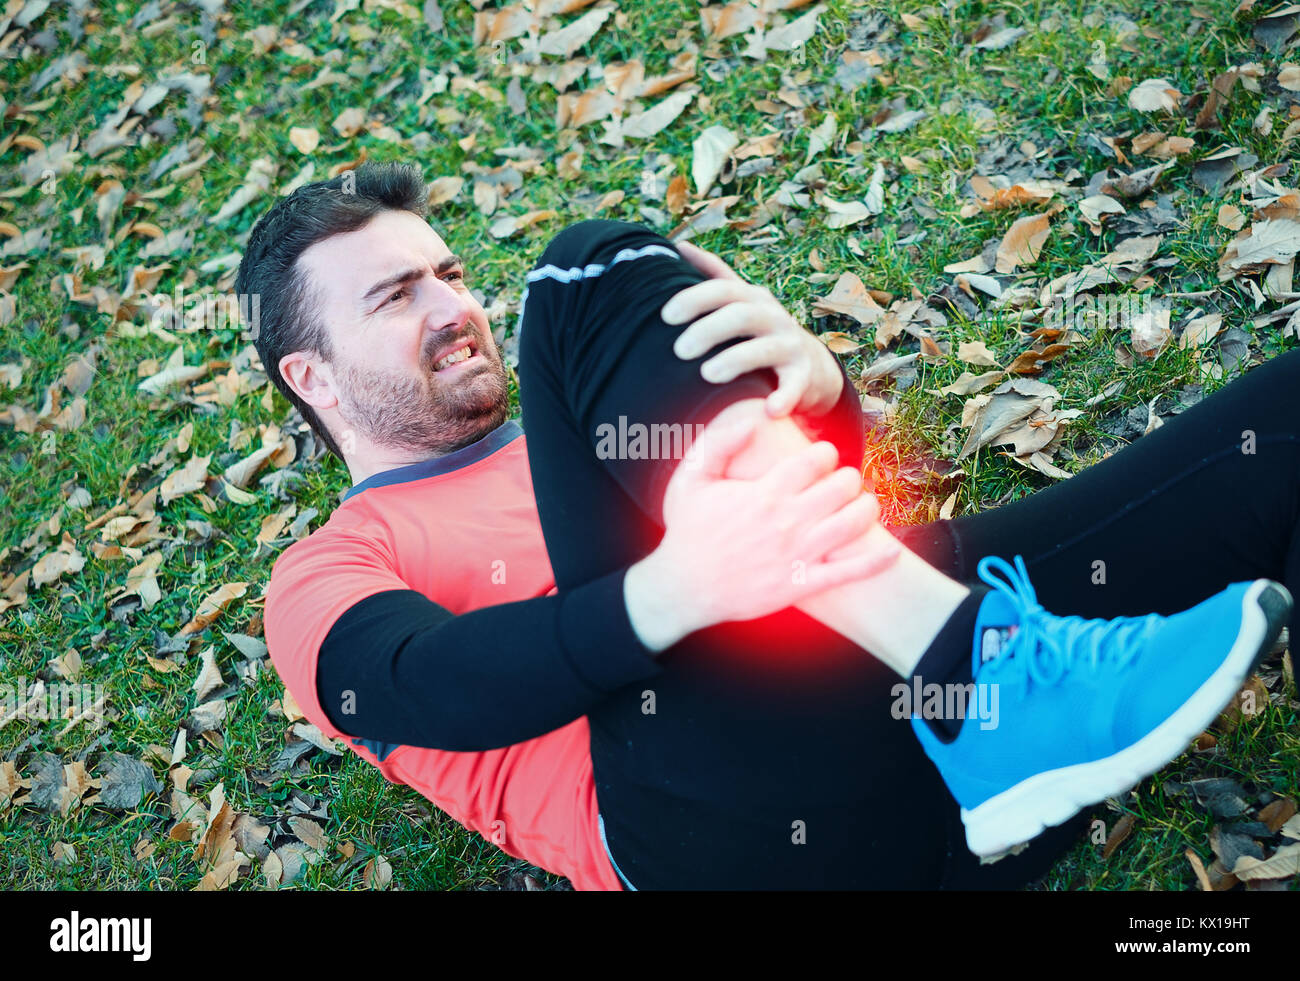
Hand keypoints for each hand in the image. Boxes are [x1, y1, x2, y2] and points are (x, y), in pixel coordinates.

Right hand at [624, 410, 896, 650]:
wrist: (684, 588)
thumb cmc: (687, 532)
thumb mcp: (691, 480)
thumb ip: (718, 444)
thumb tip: (749, 419)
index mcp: (764, 493)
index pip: (815, 460)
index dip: (826, 453)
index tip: (823, 457)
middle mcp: (787, 521)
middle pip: (842, 486)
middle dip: (848, 478)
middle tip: (842, 481)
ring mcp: (798, 554)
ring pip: (853, 522)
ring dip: (865, 508)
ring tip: (859, 505)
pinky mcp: (802, 584)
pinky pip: (849, 572)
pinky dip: (875, 561)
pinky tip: (891, 550)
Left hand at [663, 241, 844, 418]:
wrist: (810, 367)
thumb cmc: (761, 332)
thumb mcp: (742, 301)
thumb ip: (715, 276)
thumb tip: (679, 245)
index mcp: (752, 299)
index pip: (723, 289)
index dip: (695, 298)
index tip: (666, 315)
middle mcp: (773, 317)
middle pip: (741, 315)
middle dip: (708, 330)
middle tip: (679, 350)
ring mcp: (790, 346)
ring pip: (763, 349)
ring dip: (735, 360)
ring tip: (708, 375)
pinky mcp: (804, 376)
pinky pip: (795, 386)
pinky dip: (784, 397)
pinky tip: (769, 409)